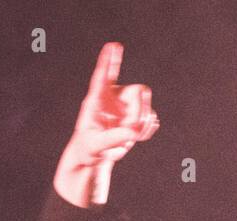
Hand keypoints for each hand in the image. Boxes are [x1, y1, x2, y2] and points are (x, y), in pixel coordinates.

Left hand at [53, 41, 159, 207]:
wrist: (93, 158)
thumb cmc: (87, 150)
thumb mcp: (95, 146)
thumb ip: (111, 138)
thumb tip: (131, 131)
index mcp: (97, 100)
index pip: (104, 77)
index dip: (109, 61)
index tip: (113, 45)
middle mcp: (114, 99)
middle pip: (139, 91)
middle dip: (141, 110)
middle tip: (133, 129)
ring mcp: (125, 107)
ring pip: (146, 107)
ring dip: (143, 123)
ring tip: (131, 138)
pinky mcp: (134, 118)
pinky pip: (150, 119)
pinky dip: (148, 129)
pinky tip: (139, 136)